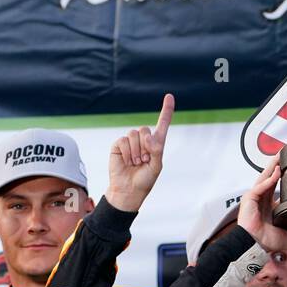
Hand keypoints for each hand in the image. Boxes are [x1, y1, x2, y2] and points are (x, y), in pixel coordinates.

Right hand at [104, 94, 175, 211]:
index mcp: (156, 143)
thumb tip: (147, 135)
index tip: (169, 96)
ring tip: (136, 163)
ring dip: (136, 151)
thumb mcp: (156, 166)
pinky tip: (127, 161)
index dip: (166, 110)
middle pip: (145, 129)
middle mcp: (143, 140)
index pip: (162, 124)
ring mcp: (130, 142)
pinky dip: (127, 152)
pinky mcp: (118, 145)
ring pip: (134, 134)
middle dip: (145, 146)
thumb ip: (156, 149)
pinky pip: (123, 140)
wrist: (128, 190)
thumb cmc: (144, 180)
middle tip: (144, 161)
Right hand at [237, 158, 286, 252]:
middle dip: (278, 167)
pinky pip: (261, 185)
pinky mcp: (251, 197)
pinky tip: (276, 172)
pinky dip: (269, 179)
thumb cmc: (265, 241)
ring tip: (281, 156)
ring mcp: (256, 197)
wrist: (254, 244)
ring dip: (273, 166)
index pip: (278, 189)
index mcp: (270, 207)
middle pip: (271, 178)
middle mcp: (263, 199)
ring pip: (265, 177)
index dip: (284, 180)